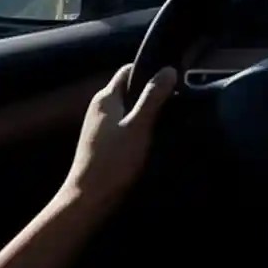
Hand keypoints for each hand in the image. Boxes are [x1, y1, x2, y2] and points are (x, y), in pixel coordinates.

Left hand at [60, 64, 176, 208]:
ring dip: (147, 110)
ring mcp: (100, 125)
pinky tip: (152, 138)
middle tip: (177, 101)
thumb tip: (169, 70)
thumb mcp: (139, 125)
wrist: (90, 197)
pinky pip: (126, 123)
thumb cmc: (114, 160)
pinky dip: (140, 125)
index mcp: (106, 98)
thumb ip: (153, 97)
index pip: (128, 70)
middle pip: (130, 89)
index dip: (150, 70)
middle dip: (151, 92)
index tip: (173, 79)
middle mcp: (100, 107)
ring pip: (129, 107)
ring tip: (168, 119)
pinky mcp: (103, 141)